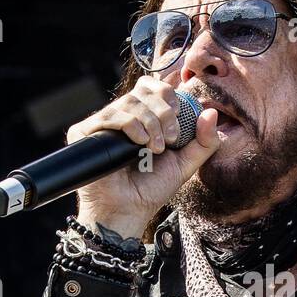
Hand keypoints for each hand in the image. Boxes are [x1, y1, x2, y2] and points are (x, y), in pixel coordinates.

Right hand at [66, 76, 224, 238]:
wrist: (128, 210)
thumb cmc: (152, 189)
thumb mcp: (186, 164)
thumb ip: (204, 142)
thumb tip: (211, 113)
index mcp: (145, 117)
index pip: (153, 86)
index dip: (167, 91)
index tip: (178, 112)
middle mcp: (123, 115)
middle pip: (144, 90)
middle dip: (164, 111)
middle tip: (170, 138)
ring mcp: (104, 123)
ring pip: (130, 102)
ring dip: (150, 123)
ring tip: (155, 148)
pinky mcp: (85, 131)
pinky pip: (110, 115)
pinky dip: (130, 125)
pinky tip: (139, 143)